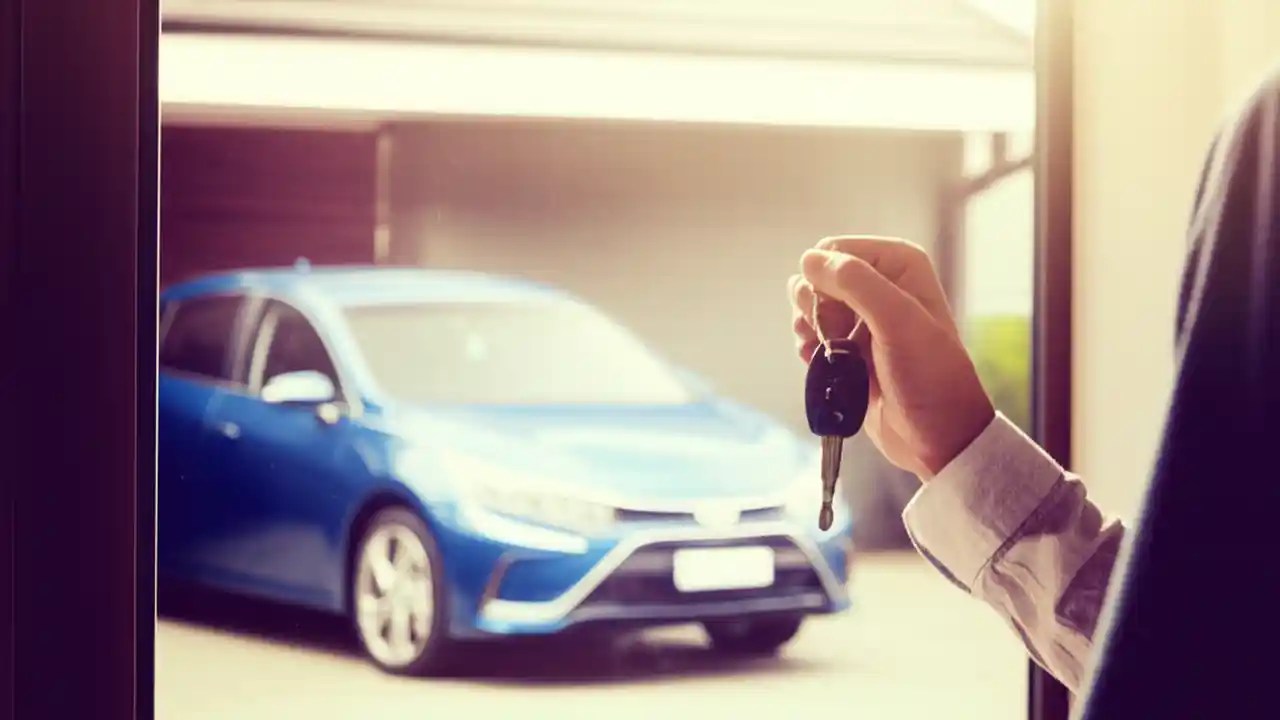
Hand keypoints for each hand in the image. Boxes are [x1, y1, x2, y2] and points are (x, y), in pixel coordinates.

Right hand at [788, 236, 993, 479]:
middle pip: (817, 277)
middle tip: (835, 337)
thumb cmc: (928, 377)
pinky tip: (819, 364)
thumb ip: (856, 283)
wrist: (936, 436)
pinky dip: (809, 348)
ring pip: (810, 305)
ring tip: (825, 353)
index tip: (840, 317)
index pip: (834, 250)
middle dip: (814, 307)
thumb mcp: (898, 322)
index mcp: (899, 264)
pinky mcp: (850, 347)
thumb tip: (808, 260)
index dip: (826, 282)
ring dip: (808, 329)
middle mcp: (881, 284)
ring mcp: (864, 317)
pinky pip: (812, 333)